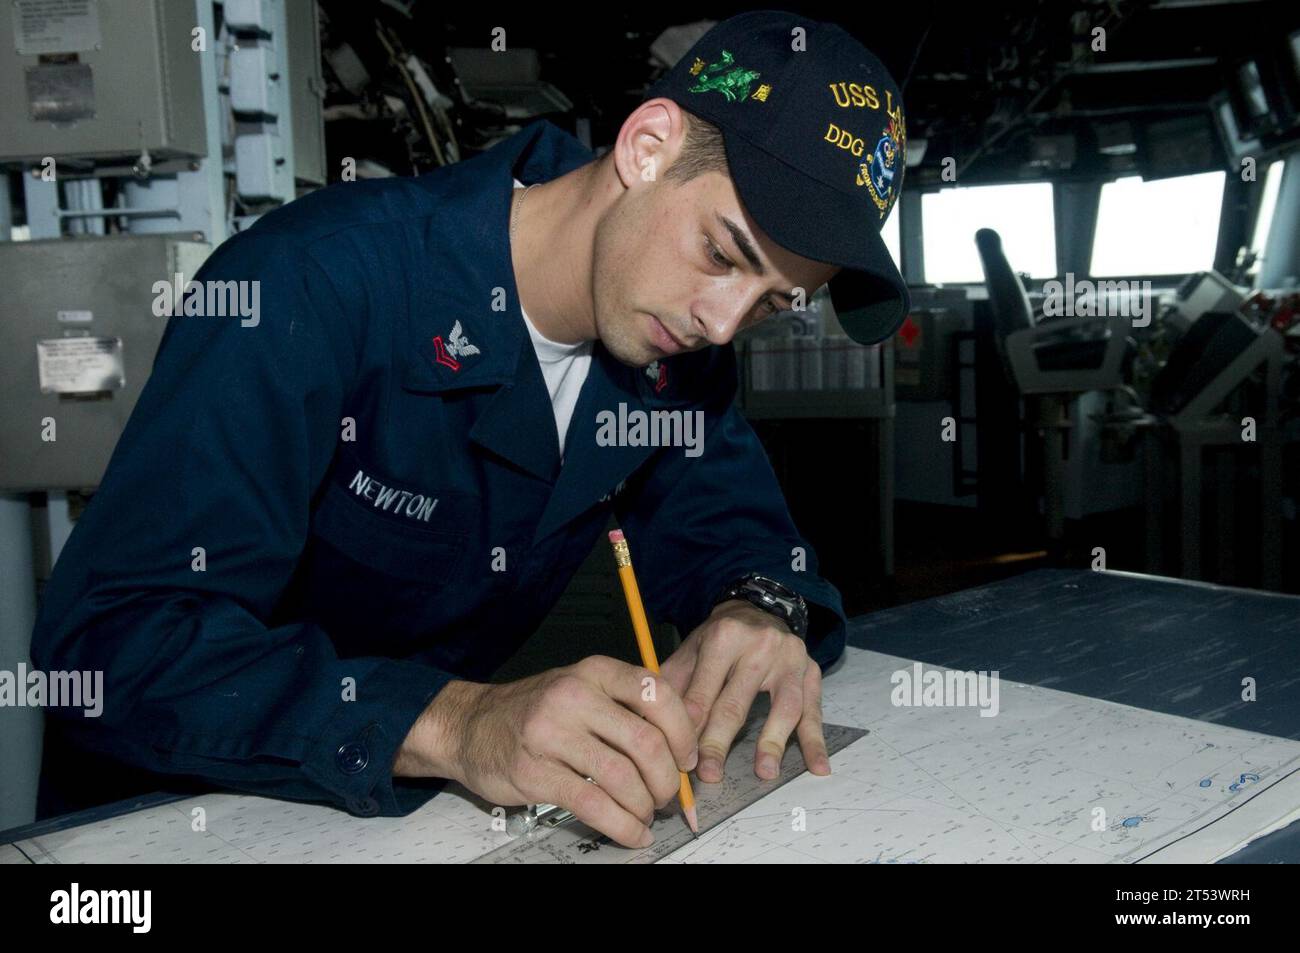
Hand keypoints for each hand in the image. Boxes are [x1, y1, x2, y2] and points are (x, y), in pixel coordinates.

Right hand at [395, 656, 697, 848]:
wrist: (471, 725)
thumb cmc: (535, 710)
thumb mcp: (582, 689)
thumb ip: (627, 706)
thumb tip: (683, 741)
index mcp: (595, 672)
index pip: (657, 695)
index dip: (683, 734)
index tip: (687, 759)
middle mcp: (574, 696)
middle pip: (645, 742)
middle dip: (666, 779)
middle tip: (667, 796)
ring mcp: (551, 733)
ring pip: (622, 777)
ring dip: (644, 806)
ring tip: (645, 815)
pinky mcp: (535, 772)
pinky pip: (593, 804)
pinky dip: (621, 825)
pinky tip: (630, 831)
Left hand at [660, 599, 829, 783]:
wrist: (760, 608)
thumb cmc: (721, 637)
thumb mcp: (692, 648)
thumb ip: (674, 682)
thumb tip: (651, 720)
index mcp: (724, 637)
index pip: (704, 688)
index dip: (691, 725)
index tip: (681, 756)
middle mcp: (760, 644)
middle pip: (737, 702)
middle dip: (720, 742)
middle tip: (709, 773)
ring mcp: (790, 658)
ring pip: (783, 706)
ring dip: (773, 743)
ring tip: (764, 772)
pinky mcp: (812, 671)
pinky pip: (814, 710)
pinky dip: (815, 741)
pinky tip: (817, 765)